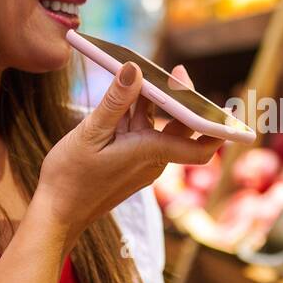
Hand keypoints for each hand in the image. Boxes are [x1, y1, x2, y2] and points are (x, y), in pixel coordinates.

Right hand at [36, 61, 221, 240]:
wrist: (57, 213)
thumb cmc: (71, 178)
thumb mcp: (90, 134)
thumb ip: (114, 102)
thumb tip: (134, 70)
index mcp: (150, 153)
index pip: (200, 144)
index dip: (216, 125)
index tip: (225, 105)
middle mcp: (153, 160)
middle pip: (182, 128)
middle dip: (182, 99)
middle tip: (174, 70)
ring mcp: (142, 163)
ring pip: (160, 128)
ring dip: (154, 103)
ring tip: (143, 73)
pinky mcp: (131, 163)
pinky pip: (144, 134)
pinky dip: (138, 115)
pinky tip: (125, 96)